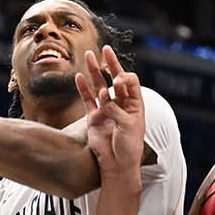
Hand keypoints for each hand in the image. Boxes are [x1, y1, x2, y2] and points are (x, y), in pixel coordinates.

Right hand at [74, 46, 145, 189]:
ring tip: (88, 56)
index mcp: (135, 105)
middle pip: (115, 79)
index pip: (130, 83)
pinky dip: (83, 88)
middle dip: (111, 64)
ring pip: (99, 86)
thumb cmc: (129, 147)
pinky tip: (79, 77)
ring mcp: (106, 110)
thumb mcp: (128, 127)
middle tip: (105, 49)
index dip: (124, 78)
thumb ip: (116, 110)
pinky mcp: (94, 118)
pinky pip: (87, 100)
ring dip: (94, 72)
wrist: (116, 165)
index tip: (119, 81)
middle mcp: (121, 104)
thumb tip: (104, 97)